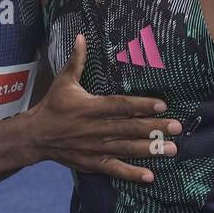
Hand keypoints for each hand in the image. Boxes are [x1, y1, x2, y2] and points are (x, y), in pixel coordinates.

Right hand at [25, 34, 181, 182]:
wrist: (35, 136)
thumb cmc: (53, 105)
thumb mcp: (63, 81)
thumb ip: (76, 60)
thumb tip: (81, 36)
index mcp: (90, 107)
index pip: (120, 106)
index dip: (141, 105)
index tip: (162, 104)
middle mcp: (95, 129)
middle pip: (129, 128)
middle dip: (154, 128)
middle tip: (177, 127)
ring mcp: (95, 148)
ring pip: (127, 149)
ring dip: (150, 150)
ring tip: (172, 149)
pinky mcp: (93, 163)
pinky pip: (115, 169)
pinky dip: (132, 174)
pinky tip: (150, 176)